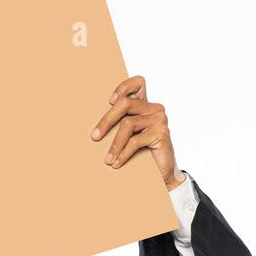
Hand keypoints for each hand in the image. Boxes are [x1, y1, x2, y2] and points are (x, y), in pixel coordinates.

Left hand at [90, 75, 181, 189]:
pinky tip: (116, 163)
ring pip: (128, 124)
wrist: (162, 172)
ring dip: (114, 144)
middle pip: (125, 104)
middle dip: (106, 120)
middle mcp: (154, 108)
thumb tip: (93, 128)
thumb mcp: (129, 135)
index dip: (124, 87)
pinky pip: (135, 141)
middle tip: (94, 137)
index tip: (110, 101)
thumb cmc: (143, 152)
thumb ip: (118, 124)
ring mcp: (159, 119)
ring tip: (107, 159)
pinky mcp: (161, 133)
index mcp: (145, 105)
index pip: (138, 83)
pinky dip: (123, 153)